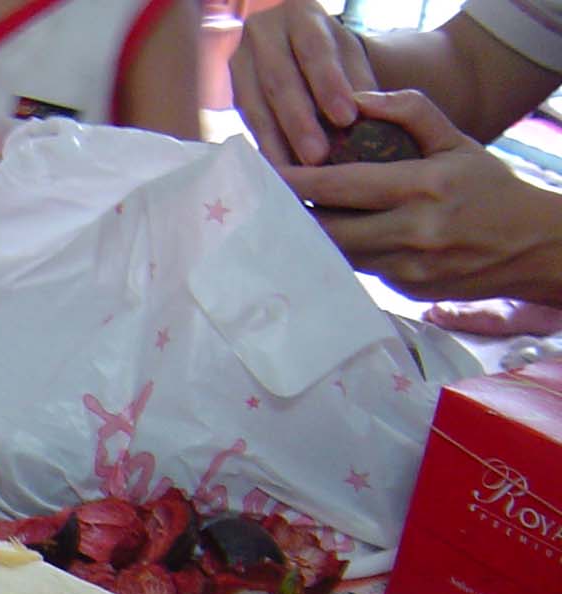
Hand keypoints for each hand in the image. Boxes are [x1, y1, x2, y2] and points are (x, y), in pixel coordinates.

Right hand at [229, 0, 373, 166]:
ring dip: (276, 141)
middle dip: (299, 122)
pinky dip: (263, 145)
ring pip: (255, 105)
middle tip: (318, 156)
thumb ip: (356, 83)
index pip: (314, 50)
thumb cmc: (328, 52)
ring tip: (295, 172)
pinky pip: (246, 120)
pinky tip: (277, 168)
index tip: (347, 119)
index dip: (329, 85)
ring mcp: (240, 59)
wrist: (289, 45)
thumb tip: (363, 124)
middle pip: (279, 81)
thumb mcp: (347, 54)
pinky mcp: (230, 88)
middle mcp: (263, 33)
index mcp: (300, 16)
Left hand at [284, 90, 561, 302]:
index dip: (299, 184)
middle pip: (329, 230)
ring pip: (339, 254)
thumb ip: (412, 112)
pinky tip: (328, 240)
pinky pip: (359, 269)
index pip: (343, 187)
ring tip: (287, 219)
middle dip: (293, 216)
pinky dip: (342, 253)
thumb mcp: (458, 141)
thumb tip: (358, 101)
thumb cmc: (489, 187)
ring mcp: (407, 268)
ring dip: (312, 237)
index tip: (268, 176)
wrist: (530, 245)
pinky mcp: (403, 291)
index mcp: (424, 188)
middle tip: (264, 202)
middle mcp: (412, 232)